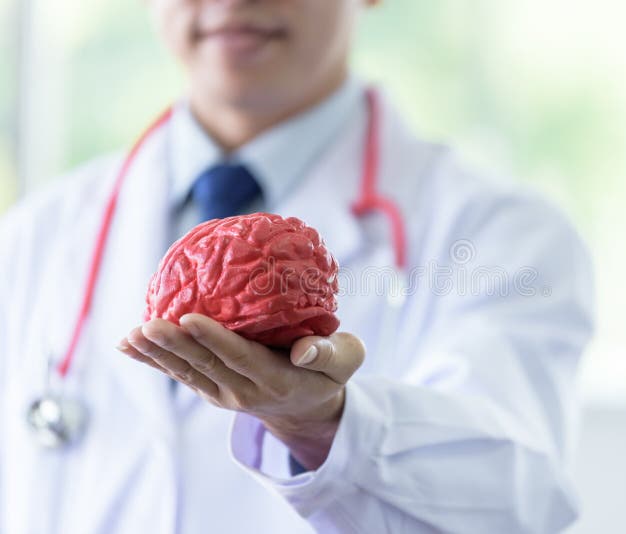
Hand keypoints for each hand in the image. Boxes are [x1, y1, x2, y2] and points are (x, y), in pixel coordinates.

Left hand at [116, 314, 364, 469]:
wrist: (308, 408)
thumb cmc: (329, 374)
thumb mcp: (346, 362)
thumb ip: (331, 354)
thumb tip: (303, 351)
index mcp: (277, 380)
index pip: (240, 358)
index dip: (214, 339)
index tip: (190, 318)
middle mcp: (245, 391)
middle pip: (205, 366)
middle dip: (174, 345)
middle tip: (148, 325)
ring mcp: (224, 394)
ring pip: (186, 372)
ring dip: (156, 354)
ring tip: (131, 336)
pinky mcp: (211, 390)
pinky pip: (180, 374)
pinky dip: (153, 360)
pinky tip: (129, 345)